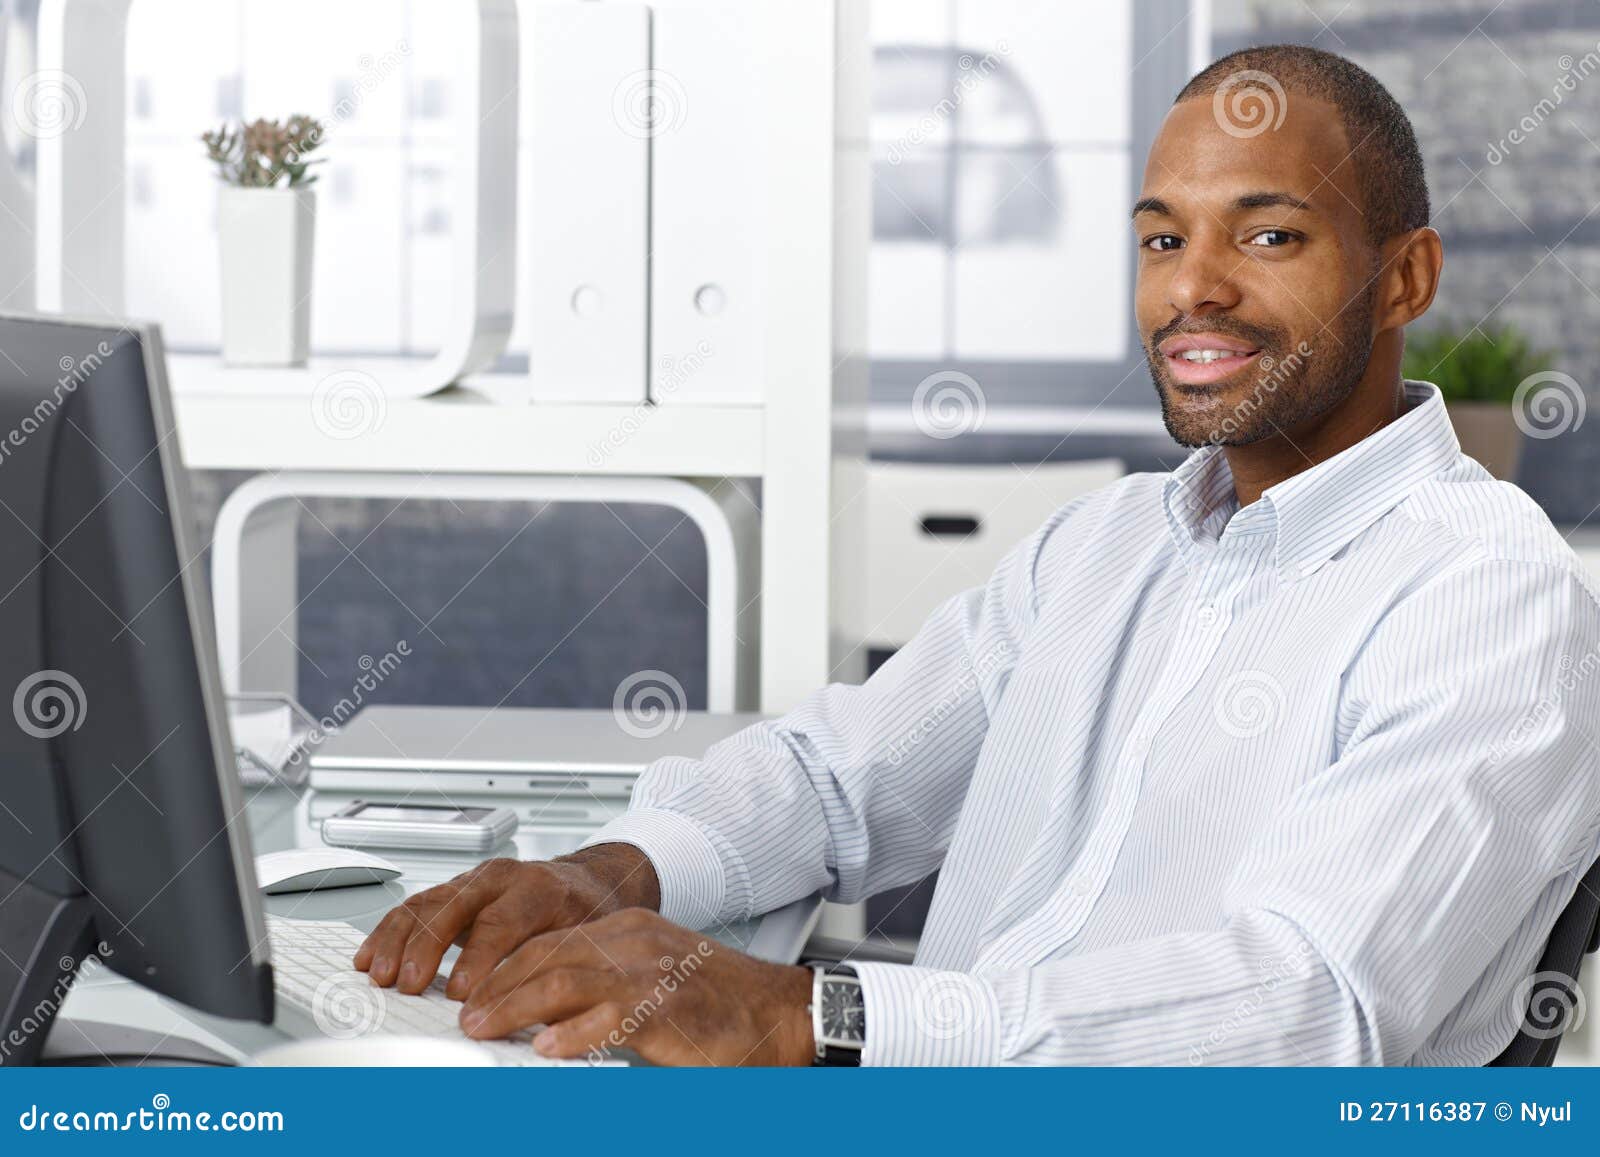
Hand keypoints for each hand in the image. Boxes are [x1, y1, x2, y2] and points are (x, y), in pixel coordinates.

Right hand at [353, 844, 658, 998]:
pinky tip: (370, 957)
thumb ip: (558, 975)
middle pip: (453, 906)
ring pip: (425, 903)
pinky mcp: (452, 891)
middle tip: (408, 985)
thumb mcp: (587, 942)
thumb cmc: (584, 915)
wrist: (584, 883)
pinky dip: (387, 932)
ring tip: (380, 976)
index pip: (501, 922)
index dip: (477, 958)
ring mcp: (473, 882)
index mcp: (540, 891)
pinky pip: (412, 907)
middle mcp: (502, 879)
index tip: (459, 993)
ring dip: (397, 940)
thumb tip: (539, 1023)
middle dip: (425, 948)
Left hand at [458, 907, 814, 1065]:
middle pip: (548, 954)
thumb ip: (606, 992)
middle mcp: (635, 941)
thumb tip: (550, 1020)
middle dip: (498, 986)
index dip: (507, 966)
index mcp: (631, 931)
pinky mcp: (666, 1006)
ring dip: (516, 1007)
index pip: (552, 940)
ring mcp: (650, 971)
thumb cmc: (724, 1005)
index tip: (478, 991)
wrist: (781, 1014)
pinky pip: (606, 1016)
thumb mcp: (656, 982)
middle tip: (468, 1015)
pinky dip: (572, 1033)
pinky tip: (548, 1047)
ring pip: (563, 980)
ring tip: (486, 1029)